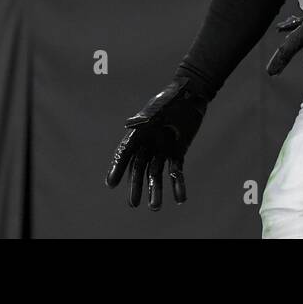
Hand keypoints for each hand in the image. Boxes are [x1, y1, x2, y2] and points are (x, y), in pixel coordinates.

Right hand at [104, 78, 207, 209]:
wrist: (191, 95)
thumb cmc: (172, 98)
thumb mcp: (160, 106)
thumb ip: (147, 116)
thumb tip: (129, 124)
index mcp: (139, 132)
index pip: (125, 152)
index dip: (117, 167)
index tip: (110, 183)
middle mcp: (147, 144)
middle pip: (139, 168)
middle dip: (136, 186)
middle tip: (133, 204)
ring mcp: (162, 150)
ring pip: (156, 174)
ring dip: (156, 191)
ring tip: (155, 208)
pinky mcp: (177, 153)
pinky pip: (176, 172)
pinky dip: (178, 185)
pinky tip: (180, 199)